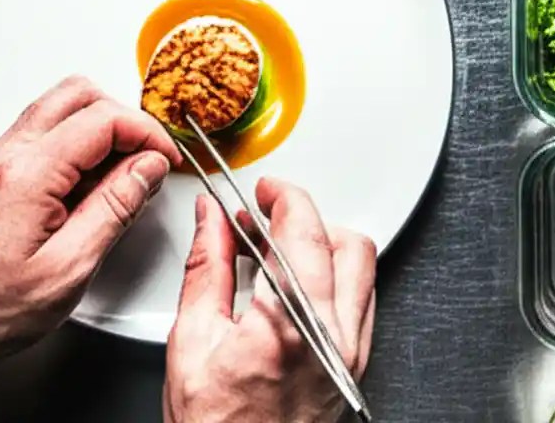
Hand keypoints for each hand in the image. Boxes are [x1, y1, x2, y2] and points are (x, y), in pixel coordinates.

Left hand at [0, 75, 181, 360]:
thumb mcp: (70, 268)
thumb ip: (115, 208)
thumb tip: (148, 168)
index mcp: (26, 175)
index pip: (102, 119)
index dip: (147, 133)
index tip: (166, 159)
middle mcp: (5, 156)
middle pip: (78, 94)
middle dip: (125, 119)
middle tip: (148, 158)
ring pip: (60, 107)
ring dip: (101, 130)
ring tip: (123, 175)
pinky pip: (44, 134)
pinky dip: (78, 146)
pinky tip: (91, 187)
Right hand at [164, 178, 376, 422]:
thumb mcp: (192, 342)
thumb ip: (205, 269)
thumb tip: (210, 221)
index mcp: (287, 323)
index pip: (302, 230)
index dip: (283, 196)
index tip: (264, 189)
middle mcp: (332, 335)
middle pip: (344, 242)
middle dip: (306, 217)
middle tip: (267, 215)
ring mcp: (351, 351)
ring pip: (361, 269)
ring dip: (326, 245)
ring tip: (281, 249)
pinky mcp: (355, 364)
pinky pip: (362, 301)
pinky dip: (336, 278)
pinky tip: (300, 283)